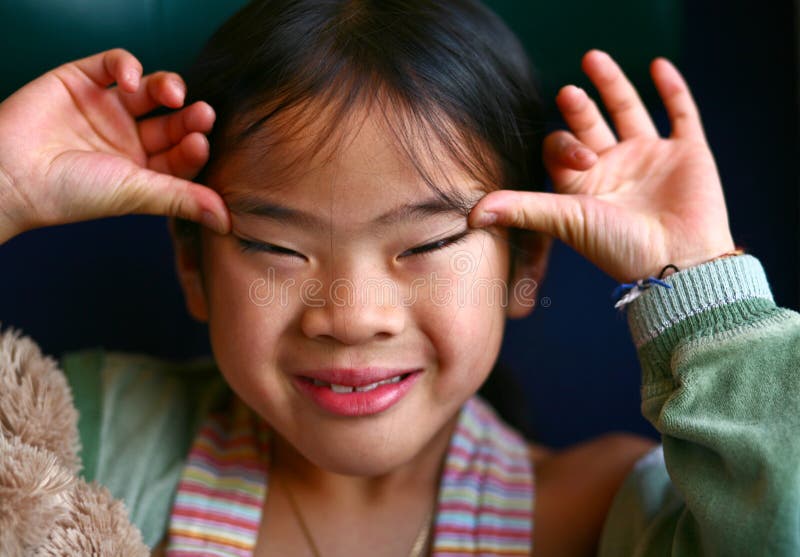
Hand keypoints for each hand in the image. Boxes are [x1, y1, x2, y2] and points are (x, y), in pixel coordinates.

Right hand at [0, 49, 229, 243]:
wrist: (11, 175)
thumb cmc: (72, 192)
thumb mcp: (136, 194)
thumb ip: (183, 200)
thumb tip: (228, 223)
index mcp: (144, 170)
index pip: (182, 155)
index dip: (195, 147)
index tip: (201, 143)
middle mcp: (129, 139)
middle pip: (172, 121)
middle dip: (190, 117)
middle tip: (203, 114)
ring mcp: (107, 110)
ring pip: (151, 90)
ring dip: (169, 87)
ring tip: (173, 94)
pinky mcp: (82, 81)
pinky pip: (114, 64)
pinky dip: (128, 65)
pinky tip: (131, 80)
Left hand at [469, 50, 734, 282]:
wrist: (678, 262)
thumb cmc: (619, 248)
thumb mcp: (566, 221)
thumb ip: (522, 209)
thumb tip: (471, 215)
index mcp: (583, 187)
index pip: (561, 149)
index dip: (562, 145)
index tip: (582, 158)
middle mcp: (614, 170)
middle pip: (590, 125)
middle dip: (578, 108)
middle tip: (566, 92)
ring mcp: (651, 159)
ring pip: (629, 111)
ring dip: (613, 85)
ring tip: (592, 58)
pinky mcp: (688, 155)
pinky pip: (681, 114)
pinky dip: (672, 90)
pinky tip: (657, 66)